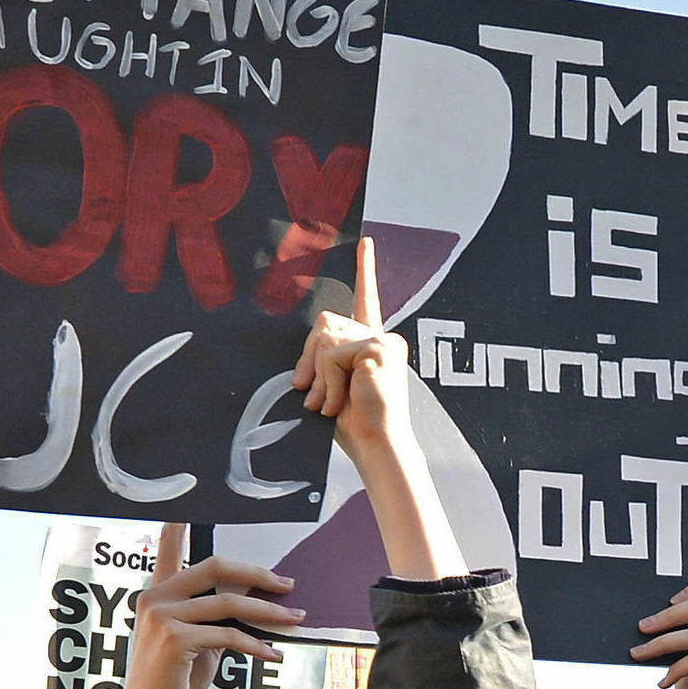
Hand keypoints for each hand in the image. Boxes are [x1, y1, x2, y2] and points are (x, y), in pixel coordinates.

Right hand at [112, 525, 302, 688]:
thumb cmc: (175, 682)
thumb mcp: (201, 642)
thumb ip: (219, 615)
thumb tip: (256, 591)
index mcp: (156, 595)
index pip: (168, 551)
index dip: (177, 529)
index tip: (184, 508)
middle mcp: (155, 599)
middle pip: (215, 568)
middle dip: (257, 573)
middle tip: (287, 584)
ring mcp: (162, 617)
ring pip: (229, 603)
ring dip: (269, 612)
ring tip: (294, 620)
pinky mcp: (175, 639)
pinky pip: (229, 635)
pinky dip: (257, 645)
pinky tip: (273, 653)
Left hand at [293, 238, 412, 468]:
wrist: (376, 445)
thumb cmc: (354, 424)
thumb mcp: (331, 387)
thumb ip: (322, 362)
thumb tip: (303, 369)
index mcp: (373, 344)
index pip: (367, 300)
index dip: (366, 270)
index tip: (367, 243)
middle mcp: (383, 337)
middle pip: (325, 322)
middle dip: (309, 358)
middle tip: (312, 395)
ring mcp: (384, 341)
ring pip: (325, 339)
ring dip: (319, 377)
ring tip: (329, 404)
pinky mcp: (379, 348)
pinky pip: (332, 354)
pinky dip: (329, 382)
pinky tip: (341, 402)